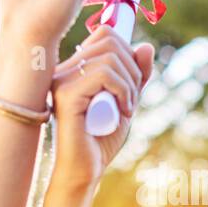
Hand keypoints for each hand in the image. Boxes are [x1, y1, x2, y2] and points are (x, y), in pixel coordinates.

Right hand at [49, 25, 155, 190]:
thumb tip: (145, 46)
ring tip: (127, 108)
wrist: (85, 172)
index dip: (128, 53)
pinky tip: (123, 112)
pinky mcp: (65, 94)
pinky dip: (123, 91)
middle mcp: (63, 70)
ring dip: (130, 83)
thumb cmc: (101, 140)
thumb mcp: (127, 101)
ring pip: (109, 56)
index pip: (104, 34)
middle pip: (109, 39)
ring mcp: (61, 81)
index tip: (132, 84)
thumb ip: (135, 76)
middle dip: (133, 68)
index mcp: (74, 69)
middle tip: (133, 99)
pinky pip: (104, 74)